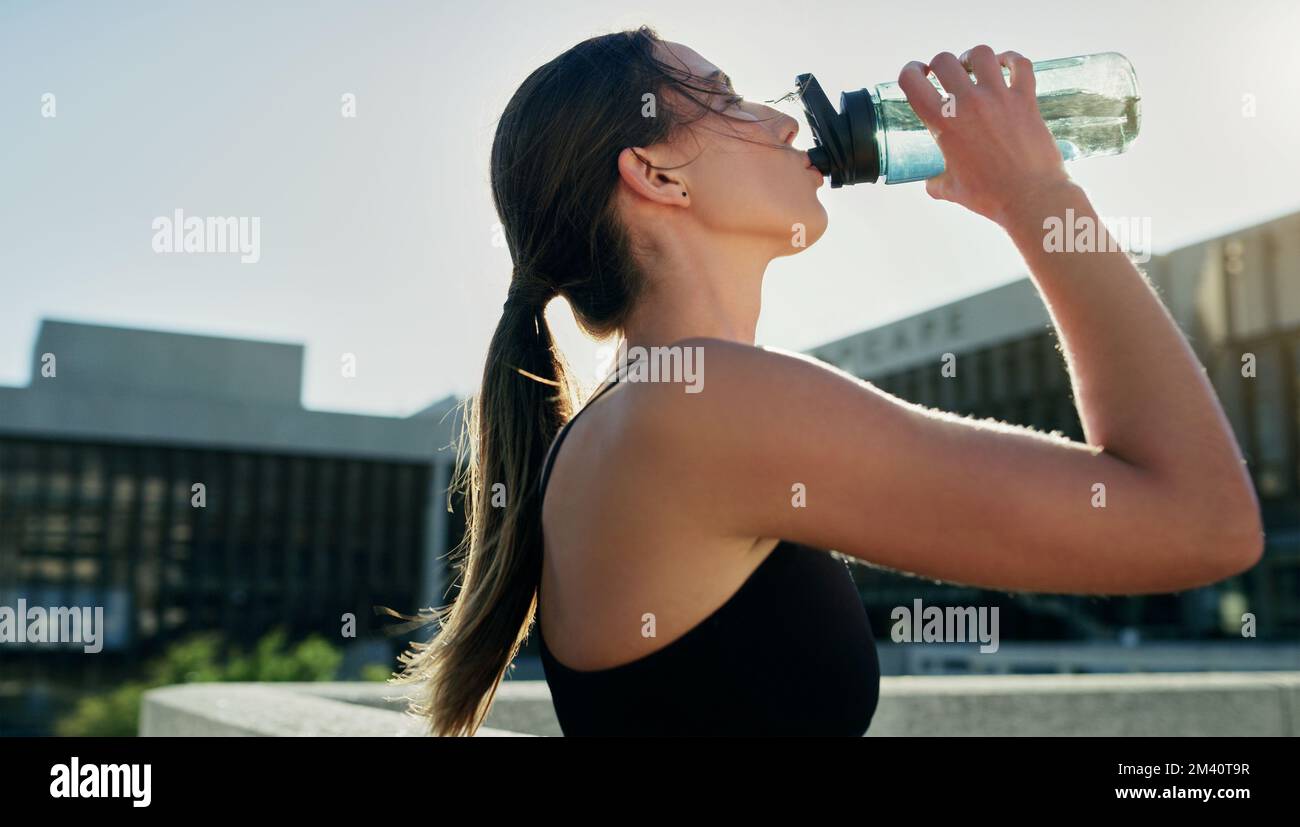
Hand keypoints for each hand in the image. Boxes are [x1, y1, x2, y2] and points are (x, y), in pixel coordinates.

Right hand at [897, 46, 1073, 226]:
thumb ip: (937, 181)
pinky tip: (1006, 65)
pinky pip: (1020, 65)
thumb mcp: (951, 190)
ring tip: (974, 68)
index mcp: (943, 123)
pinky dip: (1011, 60)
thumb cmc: (989, 196)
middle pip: (945, 61)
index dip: (910, 72)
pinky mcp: (1025, 99)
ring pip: (982, 54)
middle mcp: (968, 103)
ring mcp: (999, 97)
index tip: (917, 74)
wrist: (1028, 197)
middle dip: (941, 65)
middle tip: (946, 76)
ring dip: (973, 58)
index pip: (912, 82)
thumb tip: (932, 182)